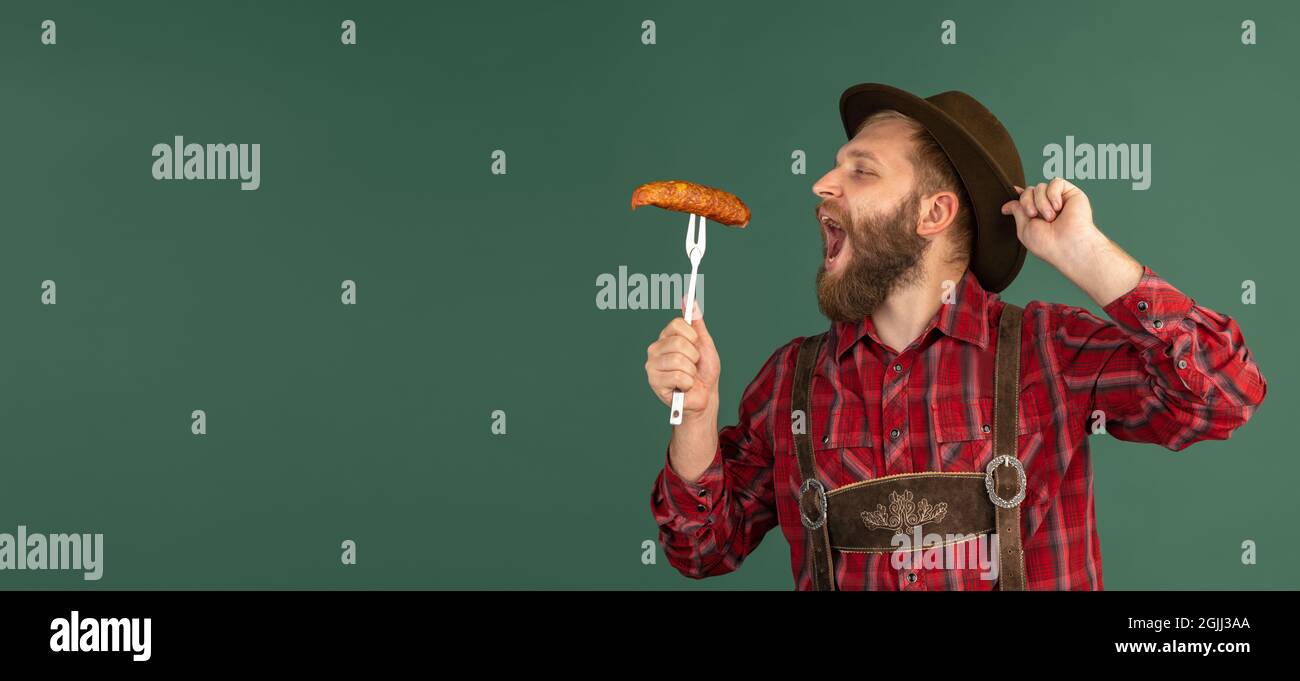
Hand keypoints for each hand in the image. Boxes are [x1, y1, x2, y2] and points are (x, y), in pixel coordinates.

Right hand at [646, 300, 719, 419]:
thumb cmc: (704, 371)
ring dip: (691, 372)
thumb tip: (689, 298)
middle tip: (693, 365)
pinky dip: (687, 383)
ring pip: (679, 360)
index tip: (696, 346)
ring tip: (689, 377)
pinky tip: (683, 387)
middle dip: (694, 356)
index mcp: (666, 337)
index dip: (692, 336)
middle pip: (679, 342)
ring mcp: (652, 365)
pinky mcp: (654, 382)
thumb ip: (696, 321)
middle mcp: (655, 349)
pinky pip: (678, 376)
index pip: (677, 324)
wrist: (705, 396)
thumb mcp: (704, 343)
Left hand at [1000, 177, 1102, 266]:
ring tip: (1050, 217)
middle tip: (1033, 215)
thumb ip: (1017, 212)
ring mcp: (1059, 199)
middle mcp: (1047, 206)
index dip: (1018, 194)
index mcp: (1036, 215)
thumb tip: (1009, 204)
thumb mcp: (1024, 229)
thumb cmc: (1048, 243)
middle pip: (1029, 191)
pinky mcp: (1071, 193)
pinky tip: (1058, 207)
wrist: (1068, 244)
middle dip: (1026, 201)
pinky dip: (1053, 194)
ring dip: (1041, 202)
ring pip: (1040, 187)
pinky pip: (1056, 182)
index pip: (1025, 198)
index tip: (1013, 192)